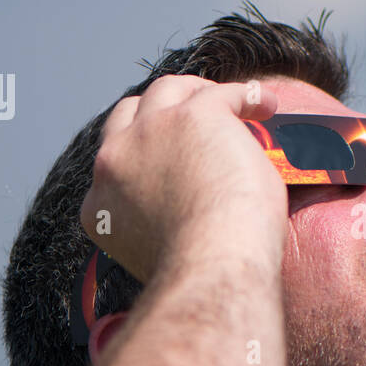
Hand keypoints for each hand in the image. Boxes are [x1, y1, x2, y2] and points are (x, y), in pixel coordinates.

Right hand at [80, 77, 287, 285]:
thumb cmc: (199, 274)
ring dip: (197, 93)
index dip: (144, 154)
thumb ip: (155, 227)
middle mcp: (115, 161)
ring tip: (231, 105)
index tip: (172, 159)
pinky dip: (246, 96)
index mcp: (99, 203)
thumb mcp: (155, 253)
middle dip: (161, 111)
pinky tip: (265, 105)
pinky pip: (223, 95)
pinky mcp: (194, 116)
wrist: (212, 268)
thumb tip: (189, 219)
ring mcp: (151, 133)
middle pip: (131, 113)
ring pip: (168, 90)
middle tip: (195, 118)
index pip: (114, 163)